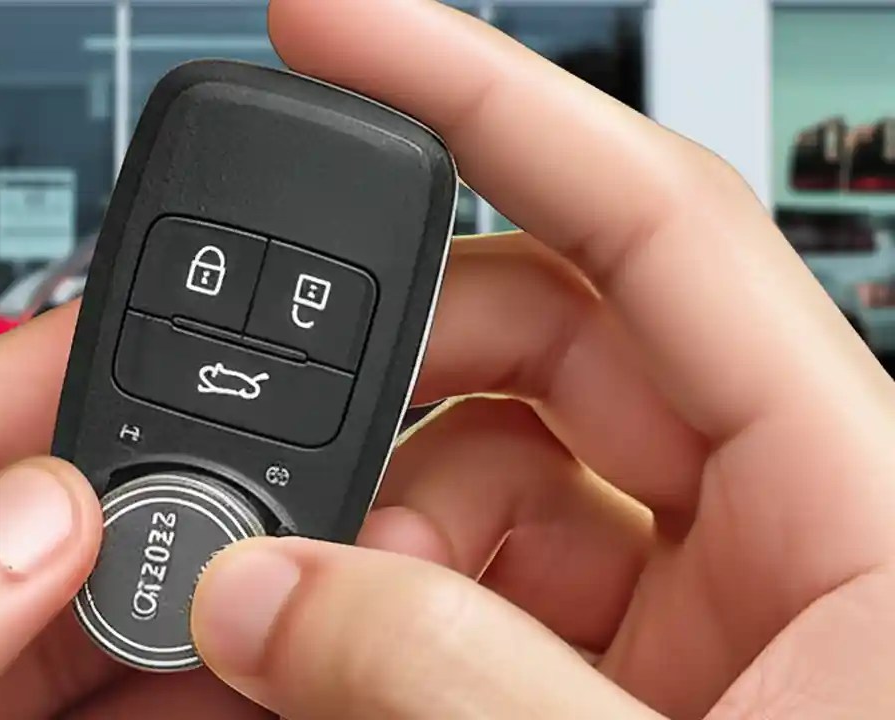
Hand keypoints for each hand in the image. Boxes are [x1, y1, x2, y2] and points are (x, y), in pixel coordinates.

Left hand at [0, 304, 268, 718]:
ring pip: (100, 658)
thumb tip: (23, 517)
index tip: (171, 339)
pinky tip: (262, 684)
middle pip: (38, 552)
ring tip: (287, 585)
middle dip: (158, 504)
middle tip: (260, 483)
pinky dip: (205, 711)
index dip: (48, 378)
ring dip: (202, 612)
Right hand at [187, 0, 894, 717]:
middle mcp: (780, 513)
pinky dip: (401, 582)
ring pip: (501, 451)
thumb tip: (261, 590)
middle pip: (548, 327)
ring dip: (382, 508)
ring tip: (310, 606)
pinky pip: (497, 559)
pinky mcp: (642, 660)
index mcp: (859, 497)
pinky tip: (348, 650)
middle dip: (390, 360)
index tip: (331, 27)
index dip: (483, 95)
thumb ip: (448, 677)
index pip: (653, 214)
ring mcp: (707, 588)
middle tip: (270, 430)